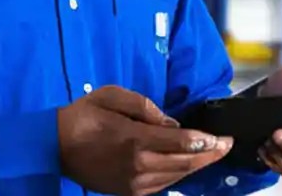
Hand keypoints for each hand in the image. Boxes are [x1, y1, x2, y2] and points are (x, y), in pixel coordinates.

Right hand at [58, 85, 232, 195]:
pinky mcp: (128, 192)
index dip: (207, 142)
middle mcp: (139, 167)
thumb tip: (172, 123)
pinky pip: (162, 185)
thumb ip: (146, 107)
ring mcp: (134, 184)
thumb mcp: (113, 96)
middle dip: (209, 155)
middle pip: (185, 163)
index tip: (224, 138)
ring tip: (212, 154)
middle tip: (227, 146)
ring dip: (196, 166)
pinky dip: (178, 175)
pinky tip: (186, 164)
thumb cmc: (84, 115)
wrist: (54, 146)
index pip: (182, 143)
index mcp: (135, 141)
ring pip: (176, 177)